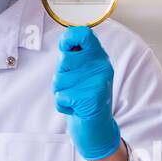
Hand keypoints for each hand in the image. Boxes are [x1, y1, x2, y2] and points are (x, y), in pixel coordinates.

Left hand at [53, 26, 120, 160]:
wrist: (98, 126)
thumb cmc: (86, 96)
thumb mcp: (84, 71)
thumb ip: (76, 56)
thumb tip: (65, 39)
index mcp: (99, 57)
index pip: (84, 34)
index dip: (69, 38)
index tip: (65, 47)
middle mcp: (101, 67)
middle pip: (64, 60)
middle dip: (62, 75)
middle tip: (74, 85)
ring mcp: (97, 83)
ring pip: (59, 79)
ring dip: (61, 91)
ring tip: (75, 97)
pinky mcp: (91, 99)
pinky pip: (60, 96)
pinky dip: (63, 105)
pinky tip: (76, 107)